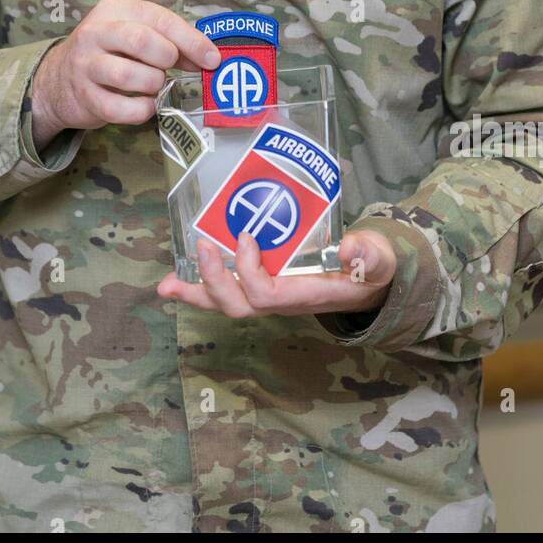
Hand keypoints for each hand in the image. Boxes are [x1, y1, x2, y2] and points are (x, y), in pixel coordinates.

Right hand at [31, 0, 220, 147]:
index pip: (158, 18)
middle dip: (166, 58)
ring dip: (153, 84)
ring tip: (153, 85)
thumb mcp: (135, 35)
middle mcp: (95, 33)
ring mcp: (85, 65)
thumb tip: (208, 58)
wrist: (58, 80)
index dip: (190, 40)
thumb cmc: (109, 53)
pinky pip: (120, 108)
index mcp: (114, 10)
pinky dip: (141, 110)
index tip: (211, 59)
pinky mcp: (84, 97)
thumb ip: (171, 42)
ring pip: (129, 75)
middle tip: (168, 68)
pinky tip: (144, 105)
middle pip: (142, 41)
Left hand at [156, 227, 397, 319]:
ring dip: (196, 293)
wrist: (371, 283)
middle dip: (214, 281)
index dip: (250, 271)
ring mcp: (270, 295)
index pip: (267, 295)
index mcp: (305, 295)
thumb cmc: (371, 270)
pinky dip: (200, 288)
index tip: (246, 237)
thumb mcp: (377, 260)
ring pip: (228, 303)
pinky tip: (176, 280)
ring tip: (166, 285)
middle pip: (240, 305)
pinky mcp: (262, 284)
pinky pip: (228, 292)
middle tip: (201, 248)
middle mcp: (282, 300)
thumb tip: (350, 249)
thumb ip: (369, 256)